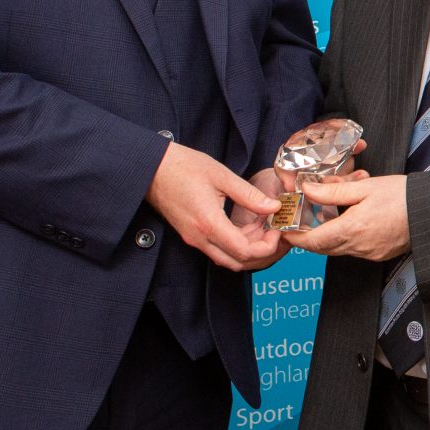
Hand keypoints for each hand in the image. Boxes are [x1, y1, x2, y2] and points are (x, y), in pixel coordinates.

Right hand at [145, 142, 285, 270]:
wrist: (152, 168)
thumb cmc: (183, 167)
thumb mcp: (222, 176)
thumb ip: (249, 195)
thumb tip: (274, 207)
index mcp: (209, 223)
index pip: (244, 252)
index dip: (266, 246)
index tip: (277, 231)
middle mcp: (199, 238)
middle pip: (237, 262)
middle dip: (261, 252)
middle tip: (275, 232)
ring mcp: (193, 238)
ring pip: (227, 258)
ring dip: (248, 249)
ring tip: (263, 227)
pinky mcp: (191, 235)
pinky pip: (217, 249)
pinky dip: (235, 244)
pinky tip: (246, 225)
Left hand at [282, 174, 409, 261]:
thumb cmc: (403, 195)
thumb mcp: (365, 187)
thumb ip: (333, 191)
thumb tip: (308, 190)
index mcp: (352, 229)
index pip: (313, 241)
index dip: (295, 238)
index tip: (283, 230)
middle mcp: (359, 247)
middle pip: (323, 248)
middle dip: (308, 239)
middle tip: (297, 224)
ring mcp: (370, 253)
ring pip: (337, 250)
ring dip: (326, 239)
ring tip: (321, 220)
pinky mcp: (379, 254)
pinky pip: (353, 250)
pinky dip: (344, 240)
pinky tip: (347, 224)